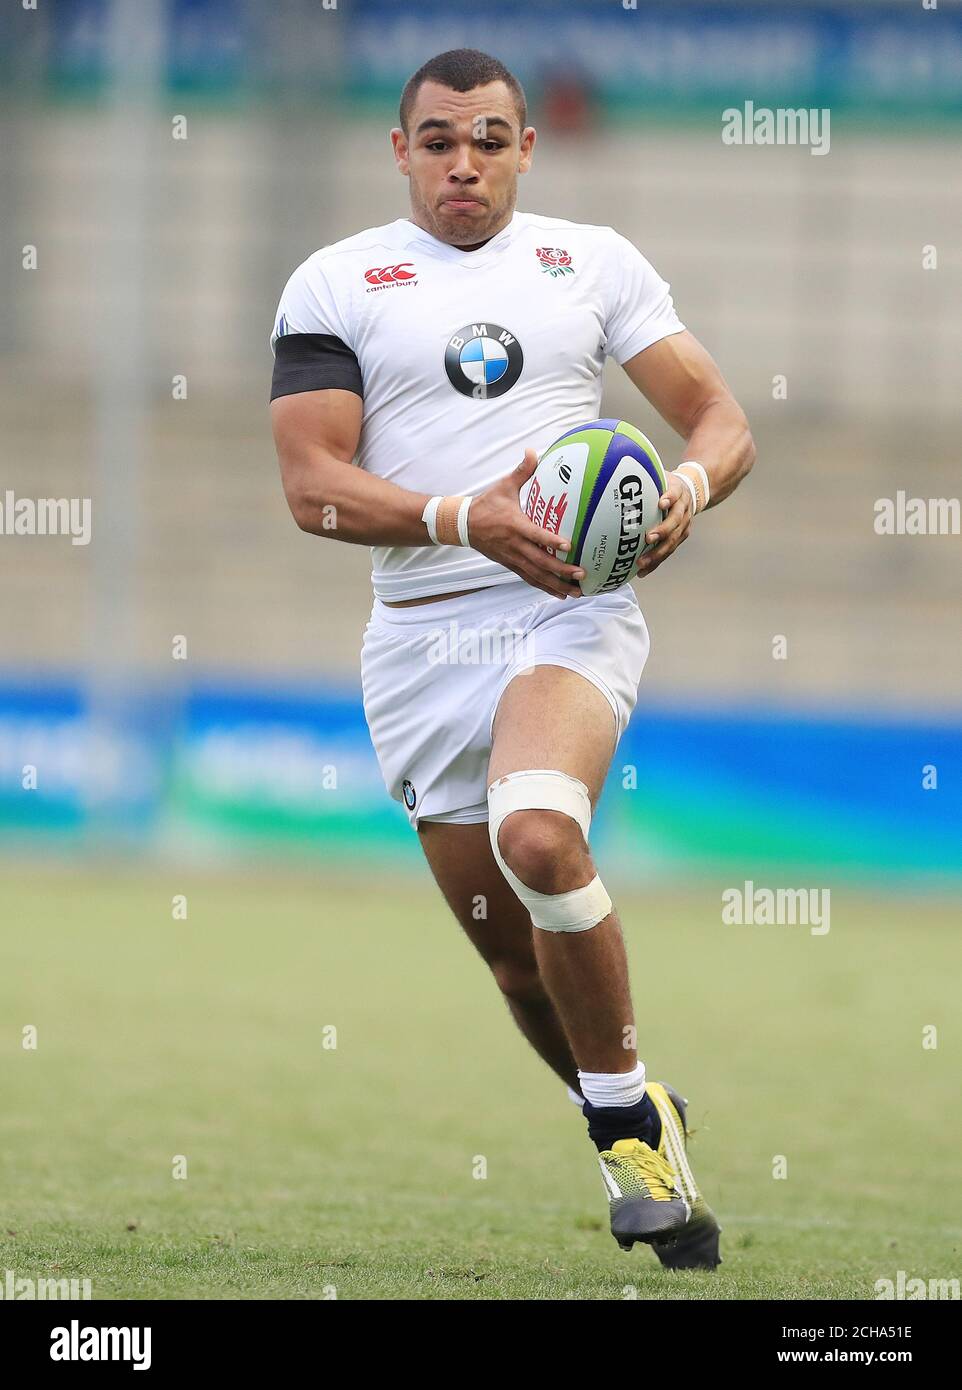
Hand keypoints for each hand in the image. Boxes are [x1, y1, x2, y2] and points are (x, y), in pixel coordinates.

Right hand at [468, 447, 586, 598]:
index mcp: (515, 525)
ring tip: (575, 593)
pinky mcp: (510, 565)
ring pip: (537, 575)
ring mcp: (512, 557)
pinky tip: (559, 593)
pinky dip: (544, 587)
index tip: (569, 546)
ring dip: (557, 585)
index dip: (552, 540)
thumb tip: (533, 451)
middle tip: (581, 575)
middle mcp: (515, 544)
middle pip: (540, 561)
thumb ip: (522, 471)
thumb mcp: (504, 486)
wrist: (463, 525)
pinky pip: (530, 578)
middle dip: (562, 570)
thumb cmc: (486, 504)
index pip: (536, 534)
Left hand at [635, 471, 692, 577]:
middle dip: (663, 530)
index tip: (661, 502)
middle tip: (648, 538)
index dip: (670, 497)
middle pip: (675, 521)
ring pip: (673, 541)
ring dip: (657, 553)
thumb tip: (616, 469)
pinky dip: (655, 562)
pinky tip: (642, 572)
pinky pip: (668, 551)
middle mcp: (684, 508)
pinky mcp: (681, 536)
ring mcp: (684, 524)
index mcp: (678, 491)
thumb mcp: (660, 473)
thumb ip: (644, 475)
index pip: (675, 493)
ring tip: (641, 563)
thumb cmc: (666, 483)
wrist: (692, 491)